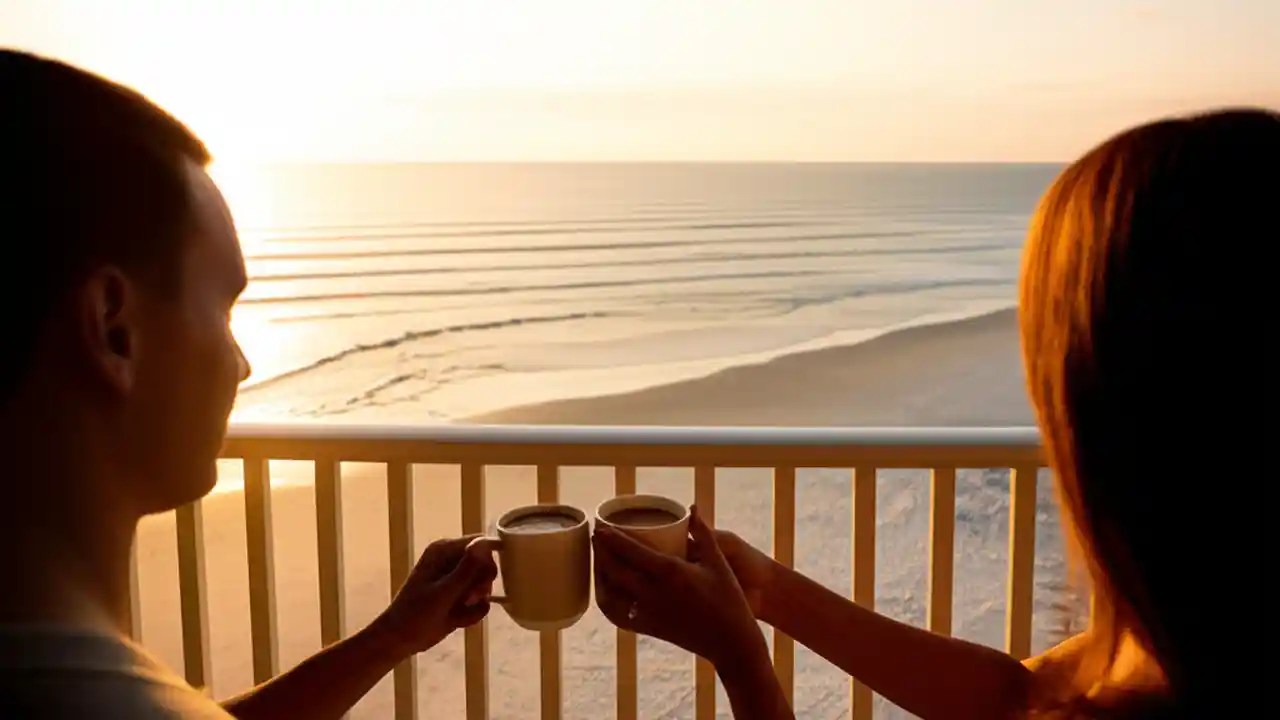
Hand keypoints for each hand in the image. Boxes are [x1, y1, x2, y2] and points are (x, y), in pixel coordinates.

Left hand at [372, 536, 497, 656]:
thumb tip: (484, 542)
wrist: (400, 640)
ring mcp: (456, 579)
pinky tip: (457, 620)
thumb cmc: (416, 614)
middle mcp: (452, 560)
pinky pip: (480, 602)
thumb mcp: (444, 592)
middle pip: (486, 564)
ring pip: (485, 585)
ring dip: (476, 602)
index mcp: (444, 550)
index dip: (487, 562)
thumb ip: (466, 569)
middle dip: (481, 586)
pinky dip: (472, 613)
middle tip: (468, 599)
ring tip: (458, 611)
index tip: (484, 582)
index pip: (481, 544)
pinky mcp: (459, 597)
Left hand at [593, 507, 766, 671]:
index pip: (630, 551)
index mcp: (670, 572)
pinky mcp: (648, 628)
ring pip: (610, 594)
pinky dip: (606, 599)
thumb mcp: (718, 561)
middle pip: (614, 570)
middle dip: (600, 551)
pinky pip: (617, 613)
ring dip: (600, 575)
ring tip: (598, 559)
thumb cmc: (729, 598)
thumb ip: (703, 532)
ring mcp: (648, 613)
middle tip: (594, 536)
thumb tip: (692, 507)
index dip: (611, 538)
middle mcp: (654, 593)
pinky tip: (607, 588)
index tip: (600, 526)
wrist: (731, 642)